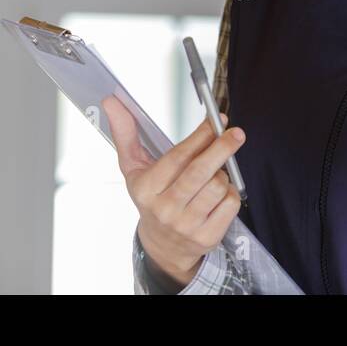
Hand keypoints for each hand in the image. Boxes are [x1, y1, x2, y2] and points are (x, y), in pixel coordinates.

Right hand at [103, 95, 244, 287]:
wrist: (162, 245)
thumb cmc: (151, 197)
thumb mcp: (134, 168)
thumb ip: (125, 133)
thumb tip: (110, 100)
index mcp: (146, 189)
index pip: (178, 157)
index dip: (200, 136)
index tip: (216, 120)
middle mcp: (165, 209)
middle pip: (200, 172)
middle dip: (222, 148)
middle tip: (236, 133)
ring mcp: (186, 226)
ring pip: (218, 185)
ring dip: (223, 173)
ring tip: (214, 173)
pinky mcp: (207, 237)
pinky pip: (230, 203)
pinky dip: (230, 192)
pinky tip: (219, 193)